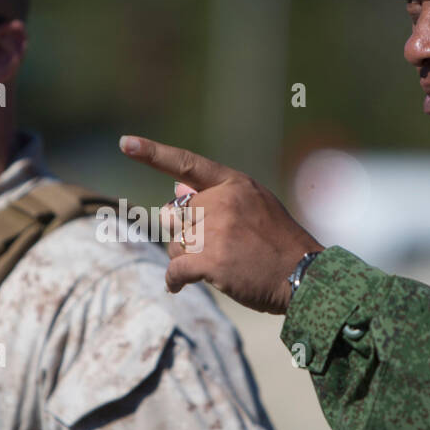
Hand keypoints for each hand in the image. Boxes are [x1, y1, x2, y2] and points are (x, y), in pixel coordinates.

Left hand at [118, 135, 323, 313]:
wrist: (304, 276)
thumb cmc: (279, 244)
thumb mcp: (255, 206)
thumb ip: (218, 196)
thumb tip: (175, 189)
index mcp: (234, 184)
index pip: (187, 164)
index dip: (153, 153)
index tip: (125, 143)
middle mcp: (222, 201)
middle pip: (175, 215)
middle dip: (185, 234)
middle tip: (211, 248)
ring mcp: (215, 229)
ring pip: (175, 242)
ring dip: (184, 257)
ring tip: (213, 265)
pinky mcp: (210, 260)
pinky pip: (175, 269)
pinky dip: (173, 281)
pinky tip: (177, 286)